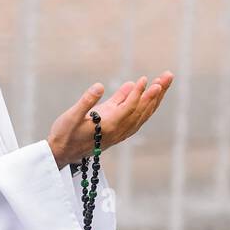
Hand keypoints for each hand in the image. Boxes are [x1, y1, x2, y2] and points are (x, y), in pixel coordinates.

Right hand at [47, 73, 173, 168]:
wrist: (61, 154)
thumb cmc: (64, 134)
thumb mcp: (71, 116)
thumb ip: (86, 101)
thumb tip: (100, 86)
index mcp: (108, 127)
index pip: (129, 108)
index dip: (138, 94)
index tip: (144, 79)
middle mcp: (118, 131)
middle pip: (143, 110)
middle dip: (157, 93)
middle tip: (167, 75)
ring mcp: (119, 132)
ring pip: (142, 114)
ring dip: (155, 98)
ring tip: (164, 80)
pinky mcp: (117, 130)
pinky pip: (136, 117)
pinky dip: (144, 105)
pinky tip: (146, 92)